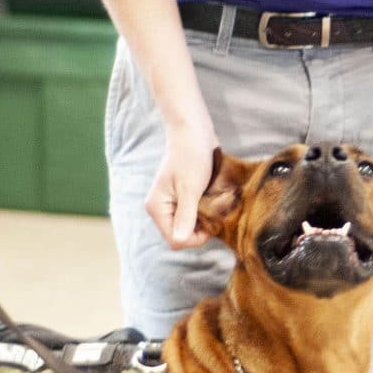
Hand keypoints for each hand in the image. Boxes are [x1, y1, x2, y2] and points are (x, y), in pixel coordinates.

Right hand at [146, 122, 218, 249]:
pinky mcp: (184, 198)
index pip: (175, 239)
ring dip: (206, 219)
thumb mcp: (190, 188)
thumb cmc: (191, 156)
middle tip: (216, 211)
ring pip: (191, 226)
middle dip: (201, 228)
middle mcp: (162, 208)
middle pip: (182, 235)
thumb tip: (179, 240)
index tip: (212, 221)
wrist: (194, 131)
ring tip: (216, 203)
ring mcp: (172, 203)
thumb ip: (185, 216)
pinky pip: (195, 214)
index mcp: (157, 208)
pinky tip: (214, 199)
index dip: (195, 237)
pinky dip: (206, 211)